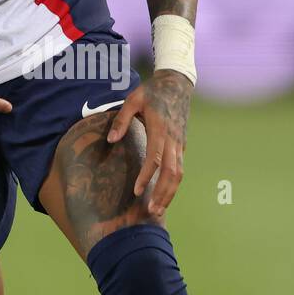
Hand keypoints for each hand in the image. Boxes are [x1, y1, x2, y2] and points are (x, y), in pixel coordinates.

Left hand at [106, 69, 192, 214]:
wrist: (178, 83)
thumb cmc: (152, 91)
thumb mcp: (133, 99)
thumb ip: (121, 120)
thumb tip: (111, 140)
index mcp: (160, 128)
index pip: (156, 158)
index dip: (147, 176)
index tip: (137, 191)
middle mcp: (173, 139)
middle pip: (172, 172)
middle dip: (163, 193)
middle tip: (151, 211)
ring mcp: (180, 143)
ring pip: (179, 173)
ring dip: (170, 193)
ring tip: (158, 210)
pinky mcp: (182, 145)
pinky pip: (179, 168)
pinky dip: (172, 184)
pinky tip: (163, 195)